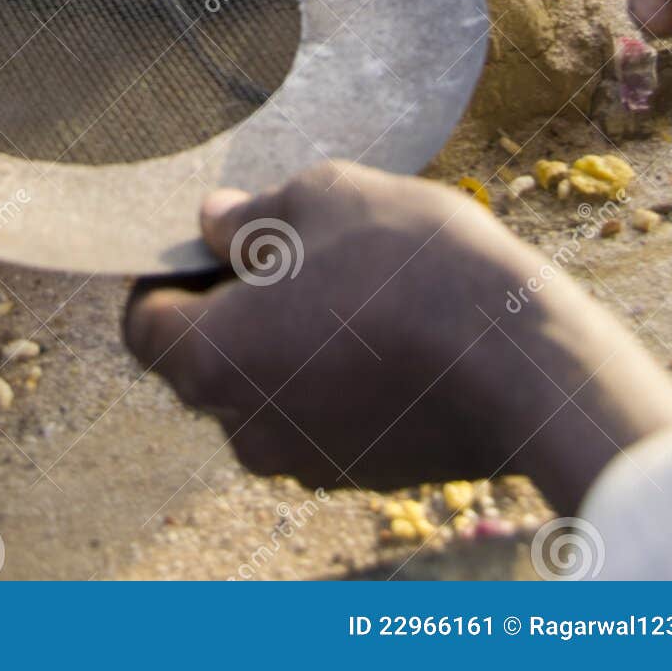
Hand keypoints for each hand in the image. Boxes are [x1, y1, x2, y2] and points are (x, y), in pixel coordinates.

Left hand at [126, 163, 671, 511]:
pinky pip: (319, 414)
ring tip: (346, 280)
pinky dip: (331, 374)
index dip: (164, 274)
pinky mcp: (362, 473)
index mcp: (212, 360)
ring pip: (265, 389)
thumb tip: (213, 222)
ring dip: (285, 338)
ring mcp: (305, 461)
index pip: (144, 324)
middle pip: (203, 360)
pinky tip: (384, 326)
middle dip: (230, 303)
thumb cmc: (412, 267)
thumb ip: (252, 214)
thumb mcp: (323, 197)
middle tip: (286, 246)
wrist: (527, 365)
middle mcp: (245, 427)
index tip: (210, 238)